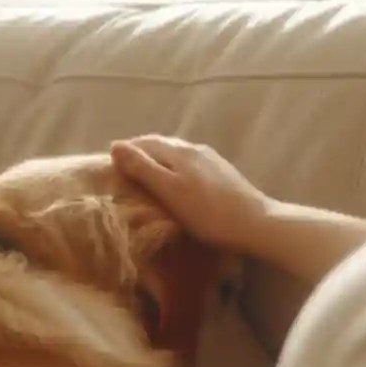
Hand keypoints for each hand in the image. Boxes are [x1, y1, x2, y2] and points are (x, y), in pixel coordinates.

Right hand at [110, 136, 271, 253]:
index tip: (109, 162)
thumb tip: (115, 145)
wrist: (256, 224)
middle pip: (161, 145)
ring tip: (146, 178)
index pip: (145, 142)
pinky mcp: (223, 174)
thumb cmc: (208, 213)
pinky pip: (191, 165)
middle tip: (123, 170)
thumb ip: (142, 169)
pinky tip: (177, 184)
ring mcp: (212, 160)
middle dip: (141, 153)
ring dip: (159, 161)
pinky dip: (175, 170)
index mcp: (179, 151)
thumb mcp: (169, 191)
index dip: (126, 150)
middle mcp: (195, 149)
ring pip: (177, 155)